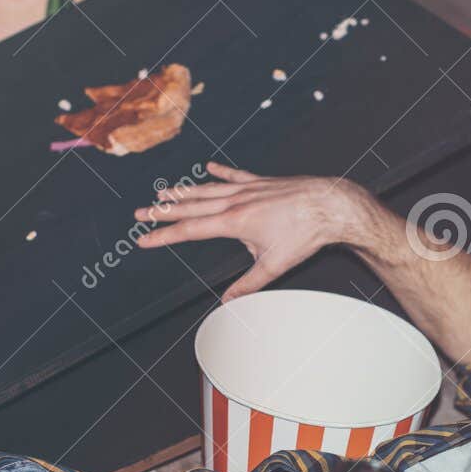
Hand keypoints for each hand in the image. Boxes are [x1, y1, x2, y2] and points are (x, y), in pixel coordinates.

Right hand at [134, 162, 384, 299]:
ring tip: (163, 192)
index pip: (190, 230)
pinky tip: (208, 168)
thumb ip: (248, 285)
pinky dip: (220, 173)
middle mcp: (236, 201)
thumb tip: (228, 303)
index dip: (164, 236)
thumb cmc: (306, 233)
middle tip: (140, 212)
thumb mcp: (274, 264)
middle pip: (191, 207)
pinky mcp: (262, 182)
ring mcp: (248, 189)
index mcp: (234, 222)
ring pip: (208, 189)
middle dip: (163, 211)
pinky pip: (235, 176)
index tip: (144, 239)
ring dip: (184, 191)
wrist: (330, 205)